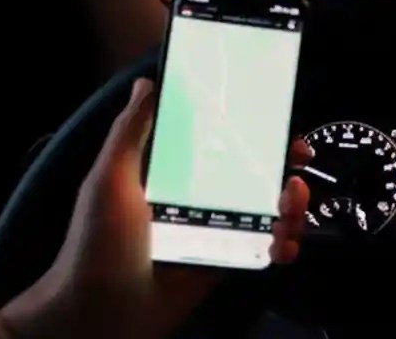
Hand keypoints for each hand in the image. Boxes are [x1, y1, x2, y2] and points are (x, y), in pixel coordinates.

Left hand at [0, 78, 312, 338]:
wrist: (99, 312)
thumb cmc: (98, 241)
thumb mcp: (109, 179)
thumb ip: (130, 131)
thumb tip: (147, 83)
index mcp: (173, 171)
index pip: (222, 140)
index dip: (254, 129)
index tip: (278, 125)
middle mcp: (198, 196)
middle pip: (255, 172)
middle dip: (284, 165)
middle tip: (298, 166)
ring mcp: (215, 230)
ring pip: (267, 208)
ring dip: (291, 205)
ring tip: (291, 208)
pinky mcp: (225, 262)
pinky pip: (263, 248)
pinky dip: (282, 244)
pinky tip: (283, 244)